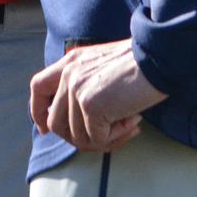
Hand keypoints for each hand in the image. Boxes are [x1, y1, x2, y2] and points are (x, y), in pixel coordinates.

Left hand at [29, 40, 164, 152]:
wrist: (158, 57)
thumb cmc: (140, 64)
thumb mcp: (103, 67)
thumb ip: (85, 84)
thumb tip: (80, 121)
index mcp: (70, 62)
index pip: (38, 87)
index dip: (38, 112)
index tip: (45, 129)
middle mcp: (68, 75)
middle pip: (56, 123)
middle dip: (80, 138)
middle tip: (110, 135)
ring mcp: (76, 90)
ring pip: (77, 137)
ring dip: (104, 139)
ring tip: (128, 124)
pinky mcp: (90, 106)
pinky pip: (96, 140)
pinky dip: (116, 138)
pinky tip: (133, 122)